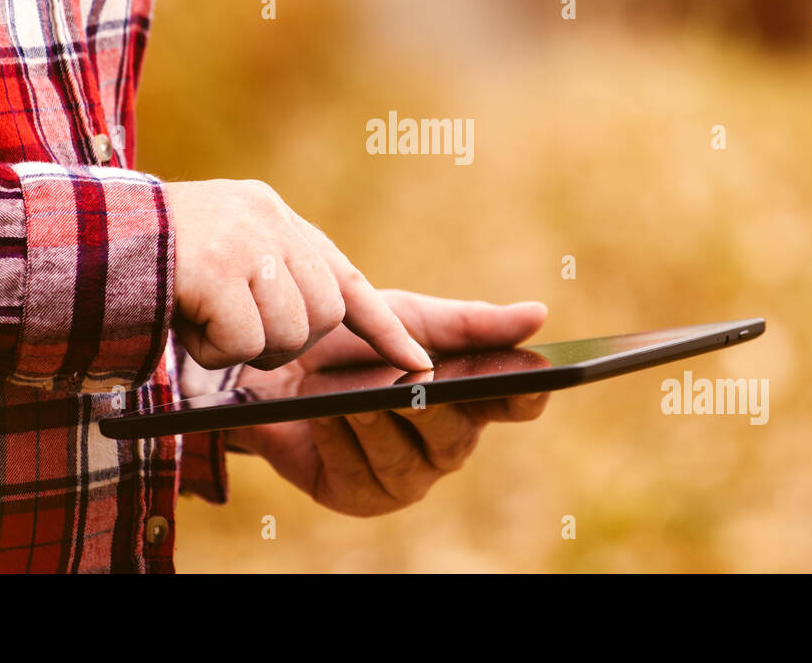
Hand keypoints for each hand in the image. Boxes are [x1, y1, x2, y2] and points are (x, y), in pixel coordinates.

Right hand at [163, 180, 431, 372]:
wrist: (77, 238)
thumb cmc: (147, 262)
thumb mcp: (220, 257)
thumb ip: (270, 278)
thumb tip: (314, 330)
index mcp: (273, 216)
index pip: (347, 278)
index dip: (383, 328)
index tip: (418, 363)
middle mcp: (268, 221)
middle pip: (323, 316)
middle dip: (286, 342)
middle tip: (233, 331)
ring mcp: (245, 242)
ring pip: (289, 333)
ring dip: (244, 347)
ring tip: (201, 319)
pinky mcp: (218, 268)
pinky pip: (242, 341)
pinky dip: (212, 349)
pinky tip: (183, 320)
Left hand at [221, 290, 549, 515]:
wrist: (272, 359)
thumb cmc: (348, 338)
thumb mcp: (406, 317)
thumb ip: (469, 323)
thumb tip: (539, 314)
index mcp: (468, 398)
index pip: (516, 404)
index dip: (529, 395)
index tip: (533, 380)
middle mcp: (445, 443)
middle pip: (458, 437)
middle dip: (429, 408)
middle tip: (409, 383)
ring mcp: (405, 475)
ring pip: (407, 461)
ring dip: (379, 424)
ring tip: (354, 396)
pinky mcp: (359, 496)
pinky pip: (360, 475)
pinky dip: (340, 440)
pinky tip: (323, 414)